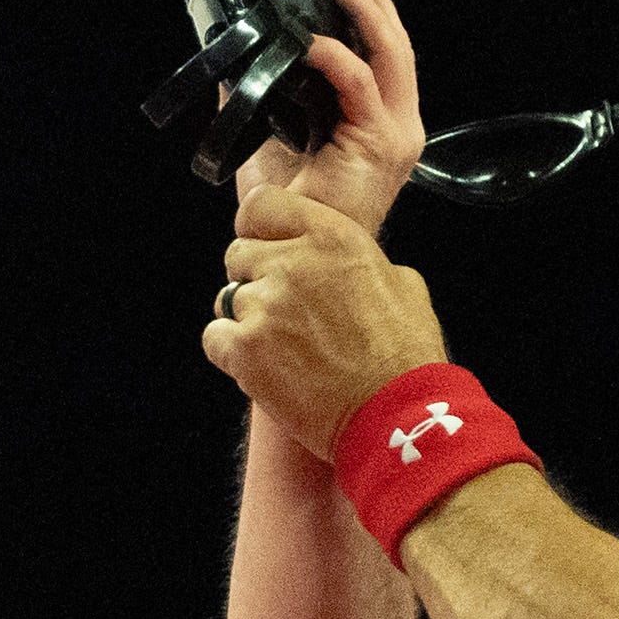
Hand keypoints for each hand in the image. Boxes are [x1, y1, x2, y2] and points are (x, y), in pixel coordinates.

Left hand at [206, 189, 449, 462]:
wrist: (393, 413)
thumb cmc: (404, 359)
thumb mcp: (402, 284)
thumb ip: (361, 263)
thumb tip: (345, 268)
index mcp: (331, 237)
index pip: (262, 204)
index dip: (257, 228)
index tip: (263, 246)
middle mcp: (292, 263)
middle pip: (238, 254)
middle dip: (254, 278)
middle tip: (280, 309)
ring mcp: (265, 306)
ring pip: (226, 298)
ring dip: (246, 318)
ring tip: (280, 346)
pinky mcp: (246, 350)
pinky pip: (214, 337)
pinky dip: (229, 351)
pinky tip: (261, 365)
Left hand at [229, 0, 426, 237]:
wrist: (295, 255)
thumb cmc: (292, 210)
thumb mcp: (271, 138)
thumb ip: (262, 97)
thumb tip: (230, 57)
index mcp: (382, 121)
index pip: (384, 52)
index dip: (367, 9)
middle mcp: (398, 125)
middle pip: (395, 43)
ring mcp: (395, 135)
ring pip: (390, 54)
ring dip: (362, 10)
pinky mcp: (380, 145)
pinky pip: (360, 86)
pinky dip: (337, 58)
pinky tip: (312, 43)